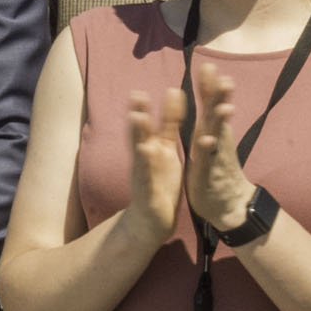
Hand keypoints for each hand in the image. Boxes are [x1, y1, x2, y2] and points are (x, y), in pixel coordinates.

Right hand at [120, 88, 186, 252]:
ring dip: (137, 137)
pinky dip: (145, 166)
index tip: (172, 88)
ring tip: (137, 118)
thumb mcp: (167, 152)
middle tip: (138, 95)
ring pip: (140, 153)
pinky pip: (146, 178)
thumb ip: (168, 128)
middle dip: (140, 115)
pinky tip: (144, 152)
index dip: (167, 109)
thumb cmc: (160, 185)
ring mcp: (144, 176)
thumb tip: (173, 99)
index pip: (161, 126)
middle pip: (142, 134)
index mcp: (156, 150)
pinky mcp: (146, 193)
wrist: (151, 222)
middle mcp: (146, 160)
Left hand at [183, 59, 254, 236]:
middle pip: (217, 117)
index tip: (208, 66)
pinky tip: (206, 140)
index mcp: (212, 133)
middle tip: (224, 78)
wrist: (230, 207)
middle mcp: (216, 143)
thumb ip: (212, 120)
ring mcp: (213, 160)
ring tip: (223, 107)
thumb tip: (217, 98)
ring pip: (216, 137)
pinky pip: (206, 162)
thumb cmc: (217, 172)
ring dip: (219, 122)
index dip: (210, 88)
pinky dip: (206, 151)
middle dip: (220, 98)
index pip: (212, 107)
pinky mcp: (207, 176)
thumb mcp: (211, 142)